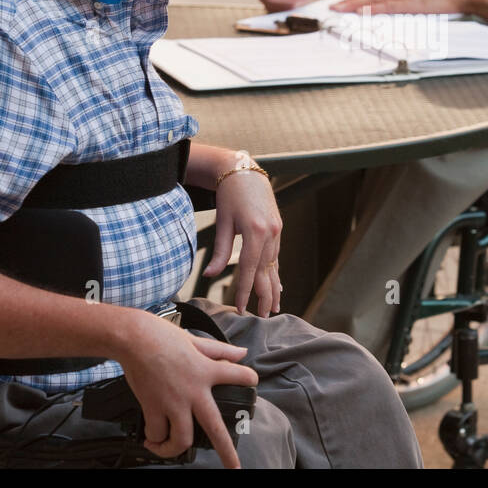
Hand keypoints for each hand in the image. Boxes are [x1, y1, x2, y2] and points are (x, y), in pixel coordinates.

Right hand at [118, 312, 257, 467]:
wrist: (133, 338)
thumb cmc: (162, 336)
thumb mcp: (195, 340)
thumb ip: (219, 350)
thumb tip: (242, 353)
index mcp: (207, 371)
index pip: (238, 375)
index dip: (247, 379)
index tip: (253, 382)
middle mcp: (194, 392)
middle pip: (215, 429)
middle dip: (227, 452)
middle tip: (234, 468)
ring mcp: (174, 402)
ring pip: (182, 440)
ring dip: (174, 450)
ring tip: (169, 449)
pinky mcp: (154, 407)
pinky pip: (157, 433)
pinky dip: (154, 439)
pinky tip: (151, 437)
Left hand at [204, 163, 282, 317]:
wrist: (244, 171)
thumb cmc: (230, 195)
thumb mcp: (222, 222)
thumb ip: (220, 251)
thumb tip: (209, 275)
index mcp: (255, 231)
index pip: (250, 269)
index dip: (246, 291)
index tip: (242, 308)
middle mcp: (271, 232)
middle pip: (268, 271)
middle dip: (266, 295)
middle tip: (263, 316)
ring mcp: (277, 230)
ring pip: (274, 265)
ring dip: (273, 286)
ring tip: (273, 306)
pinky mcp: (278, 228)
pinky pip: (277, 255)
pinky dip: (276, 271)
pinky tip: (277, 284)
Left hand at [329, 0, 474, 14]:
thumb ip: (410, 2)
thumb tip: (398, 13)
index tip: (344, 3)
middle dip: (350, 1)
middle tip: (333, 6)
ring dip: (354, 4)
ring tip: (339, 9)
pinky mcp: (409, 1)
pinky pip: (385, 6)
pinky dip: (371, 8)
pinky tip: (360, 12)